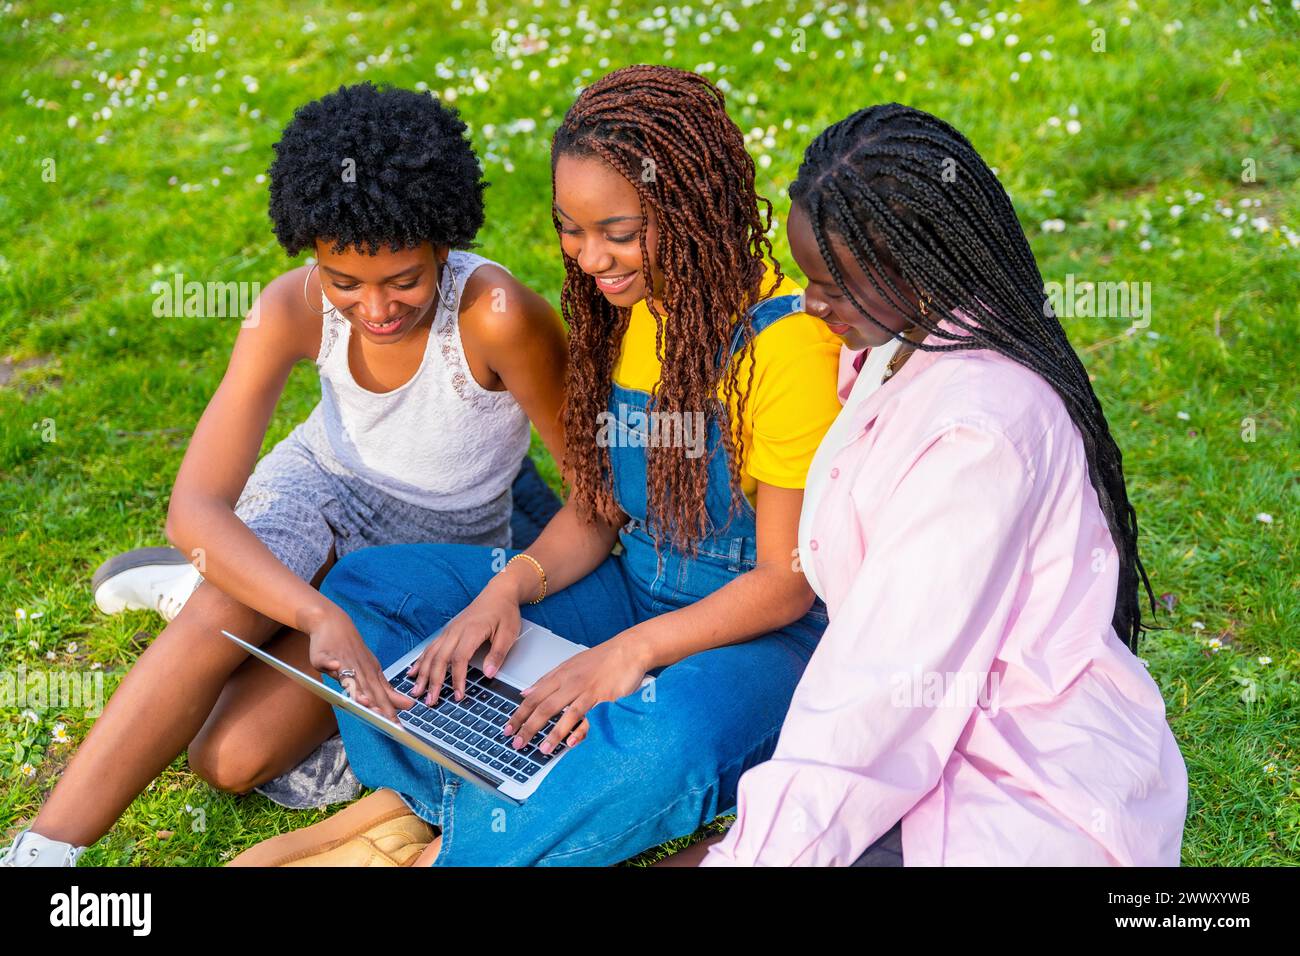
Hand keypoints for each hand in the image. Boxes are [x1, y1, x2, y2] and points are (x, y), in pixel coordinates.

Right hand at [308, 609, 411, 720]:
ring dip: (356, 688)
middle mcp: (359, 669)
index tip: (397, 727)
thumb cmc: (353, 651)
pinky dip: (331, 664)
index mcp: (371, 673)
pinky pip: (327, 660)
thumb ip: (386, 689)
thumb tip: (406, 704)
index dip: (389, 711)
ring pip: (350, 677)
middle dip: (378, 706)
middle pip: (369, 690)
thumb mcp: (373, 669)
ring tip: (363, 701)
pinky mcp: (325, 655)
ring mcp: (343, 661)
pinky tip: (335, 667)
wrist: (333, 624)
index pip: (382, 696)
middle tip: (386, 721)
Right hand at [406, 582, 522, 706]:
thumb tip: (489, 674)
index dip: (457, 679)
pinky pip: (430, 647)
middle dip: (433, 681)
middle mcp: (456, 631)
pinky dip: (420, 661)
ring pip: (431, 654)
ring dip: (422, 674)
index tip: (459, 695)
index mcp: (472, 631)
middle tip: (430, 701)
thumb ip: (498, 654)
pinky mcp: (447, 631)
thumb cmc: (504, 612)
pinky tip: (412, 672)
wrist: (498, 592)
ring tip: (416, 692)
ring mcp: (449, 630)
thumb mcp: (509, 633)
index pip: (459, 658)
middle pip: (440, 658)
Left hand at [503, 633, 649, 756]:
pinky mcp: (605, 699)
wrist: (629, 650)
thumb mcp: (569, 665)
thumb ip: (546, 680)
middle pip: (545, 708)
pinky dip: (581, 730)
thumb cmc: (601, 659)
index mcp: (561, 676)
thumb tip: (525, 692)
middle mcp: (571, 684)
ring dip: (553, 734)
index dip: (519, 715)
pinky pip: (591, 718)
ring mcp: (588, 692)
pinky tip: (572, 742)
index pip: (533, 698)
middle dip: (529, 727)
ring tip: (542, 750)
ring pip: (566, 714)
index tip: (508, 729)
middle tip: (517, 743)